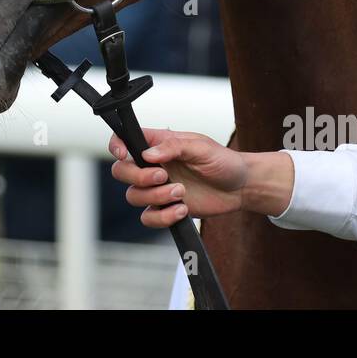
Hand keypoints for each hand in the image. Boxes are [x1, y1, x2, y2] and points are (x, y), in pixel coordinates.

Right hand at [109, 128, 248, 226]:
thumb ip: (174, 147)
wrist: (239, 187)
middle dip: (138, 177)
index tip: (125, 155)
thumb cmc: (222, 161)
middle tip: (163, 176)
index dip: (116, 146)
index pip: (124, 140)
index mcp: (158, 144)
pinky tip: (182, 210)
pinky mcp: (165, 208)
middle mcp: (152, 166)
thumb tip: (148, 154)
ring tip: (181, 193)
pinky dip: (162, 217)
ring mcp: (157, 188)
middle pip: (121, 171)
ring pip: (133, 196)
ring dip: (155, 197)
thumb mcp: (201, 147)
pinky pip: (148, 217)